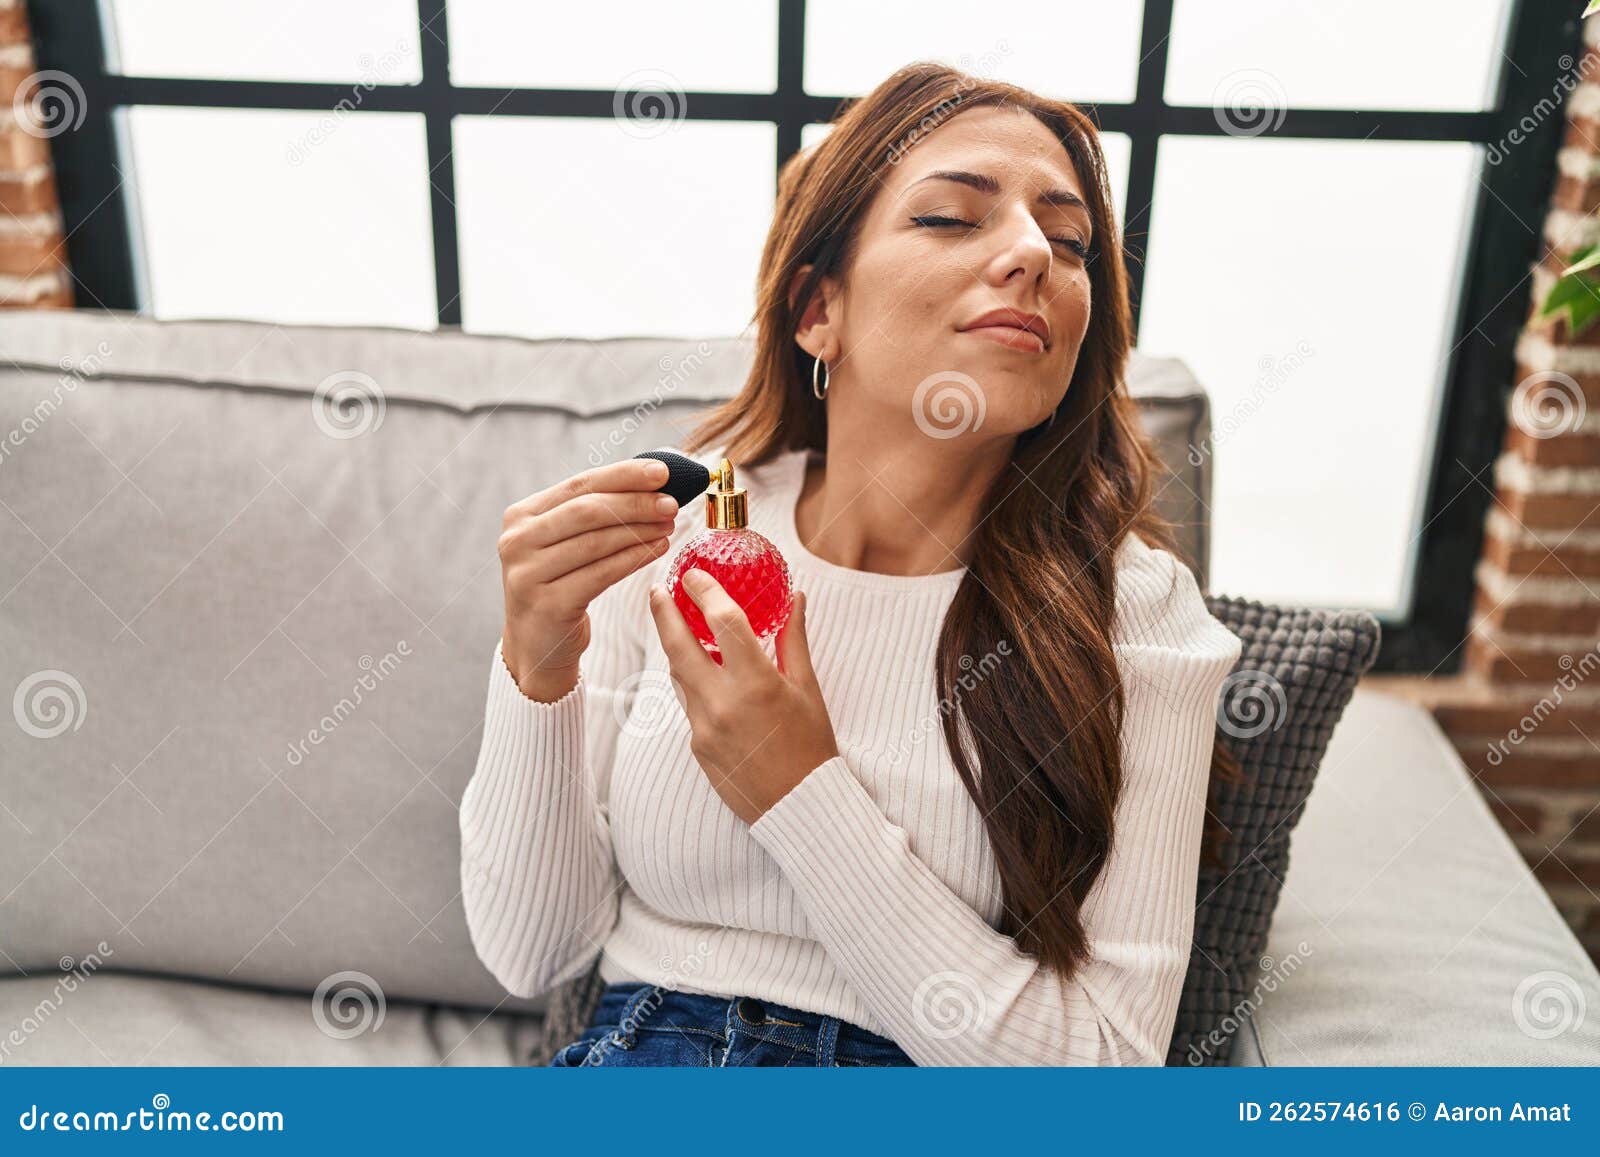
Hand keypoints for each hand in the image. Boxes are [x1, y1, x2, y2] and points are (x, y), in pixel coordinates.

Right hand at [498, 458, 679, 701]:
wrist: (536, 644)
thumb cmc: (560, 584)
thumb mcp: (563, 542)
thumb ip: (593, 513)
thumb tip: (652, 482)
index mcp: (521, 515)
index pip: (579, 485)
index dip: (623, 475)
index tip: (662, 471)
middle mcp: (517, 541)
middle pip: (588, 511)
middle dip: (636, 502)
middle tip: (672, 502)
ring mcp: (528, 574)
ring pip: (597, 542)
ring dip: (640, 530)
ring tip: (670, 525)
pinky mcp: (548, 604)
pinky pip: (601, 574)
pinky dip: (634, 558)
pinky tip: (659, 549)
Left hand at [648, 569, 838, 824]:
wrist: (800, 807)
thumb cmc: (812, 747)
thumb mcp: (808, 689)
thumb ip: (794, 640)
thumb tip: (795, 598)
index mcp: (757, 683)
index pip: (722, 621)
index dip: (706, 591)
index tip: (695, 574)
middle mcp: (723, 702)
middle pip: (679, 645)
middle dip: (664, 613)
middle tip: (657, 589)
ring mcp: (704, 727)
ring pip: (679, 675)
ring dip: (674, 646)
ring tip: (674, 623)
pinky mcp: (697, 746)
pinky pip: (688, 703)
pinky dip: (692, 681)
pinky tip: (700, 670)